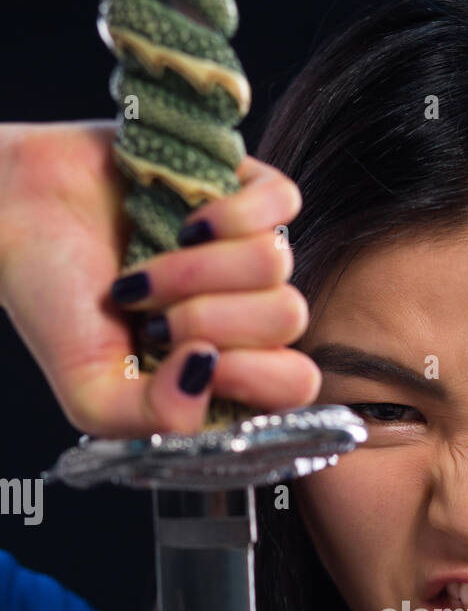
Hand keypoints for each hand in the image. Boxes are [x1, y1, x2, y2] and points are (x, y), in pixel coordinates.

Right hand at [0, 121, 320, 436]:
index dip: (247, 372)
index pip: (296, 382)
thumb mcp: (92, 396)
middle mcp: (249, 317)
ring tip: (146, 269)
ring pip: (276, 261)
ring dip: (198, 266)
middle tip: (151, 314)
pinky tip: (184, 223)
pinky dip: (228, 211)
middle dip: (208, 315)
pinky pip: (283, 200)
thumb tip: (207, 374)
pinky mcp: (241, 189)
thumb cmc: (53, 308)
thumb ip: (158, 420)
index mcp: (229, 373)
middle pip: (287, 317)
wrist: (12, 214)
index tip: (182, 355)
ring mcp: (248, 252)